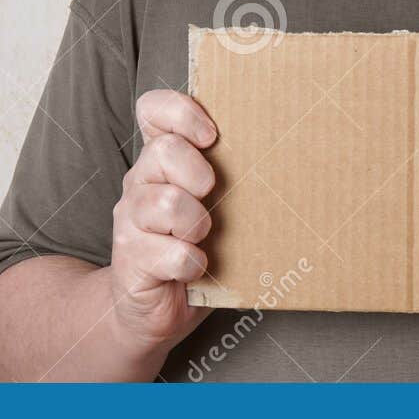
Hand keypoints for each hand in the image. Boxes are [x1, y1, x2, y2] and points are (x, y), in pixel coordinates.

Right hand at [109, 88, 217, 349]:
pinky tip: (198, 268)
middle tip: (211, 193)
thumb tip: (288, 153)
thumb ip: (227, 174)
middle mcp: (139, 183)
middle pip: (163, 151)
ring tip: (203, 236)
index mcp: (160, 160)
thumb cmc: (193, 246)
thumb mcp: (211, 202)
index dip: (180, 111)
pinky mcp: (131, 260)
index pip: (153, 109)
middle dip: (197, 171)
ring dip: (196, 222)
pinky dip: (193, 263)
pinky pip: (170, 254)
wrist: (153, 309)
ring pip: (165, 202)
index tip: (211, 135)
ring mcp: (130, 221)